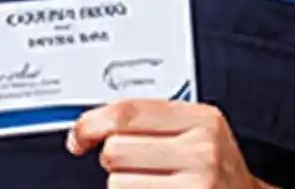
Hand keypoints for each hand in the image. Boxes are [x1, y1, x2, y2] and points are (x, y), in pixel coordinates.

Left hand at [67, 99, 271, 187]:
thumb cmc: (215, 169)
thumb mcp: (196, 132)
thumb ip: (152, 121)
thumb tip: (88, 128)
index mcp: (202, 120)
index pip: (127, 112)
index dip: (91, 124)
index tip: (79, 137)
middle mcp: (202, 151)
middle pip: (116, 149)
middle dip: (115, 161)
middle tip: (136, 167)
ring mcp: (197, 184)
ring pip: (117, 182)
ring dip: (124, 185)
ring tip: (151, 184)